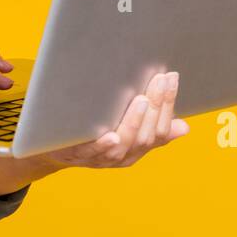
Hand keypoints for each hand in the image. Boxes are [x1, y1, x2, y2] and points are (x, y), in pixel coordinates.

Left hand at [37, 71, 189, 168]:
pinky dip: (104, 145)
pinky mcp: (76, 155)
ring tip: (141, 100)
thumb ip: (151, 128)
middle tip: (159, 80)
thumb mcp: (125, 131)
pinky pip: (92, 152)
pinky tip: (111, 135)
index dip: (168, 105)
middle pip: (146, 136)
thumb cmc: (92, 134)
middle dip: (155, 106)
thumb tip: (184, 127)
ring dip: (134, 122)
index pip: (160, 130)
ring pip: (124, 144)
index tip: (171, 78)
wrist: (51, 149)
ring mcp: (100, 158)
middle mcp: (122, 156)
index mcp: (136, 149)